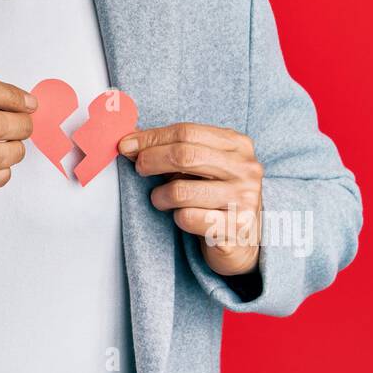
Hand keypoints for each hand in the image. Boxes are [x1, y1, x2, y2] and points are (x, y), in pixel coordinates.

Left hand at [118, 123, 262, 275]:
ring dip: (160, 195)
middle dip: (151, 160)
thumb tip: (130, 143)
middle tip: (138, 168)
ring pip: (181, 191)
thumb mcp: (201, 167)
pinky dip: (176, 217)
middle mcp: (245, 169)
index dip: (152, 137)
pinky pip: (188, 218)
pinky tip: (182, 217)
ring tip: (161, 199)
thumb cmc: (214, 196)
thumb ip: (172, 150)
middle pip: (184, 155)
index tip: (126, 144)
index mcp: (237, 145)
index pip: (186, 132)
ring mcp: (244, 198)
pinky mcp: (236, 227)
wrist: (243, 239)